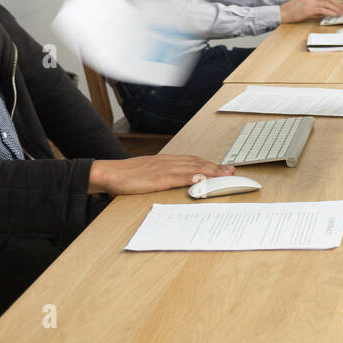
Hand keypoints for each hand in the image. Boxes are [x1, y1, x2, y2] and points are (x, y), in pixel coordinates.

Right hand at [88, 155, 233, 194]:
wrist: (110, 173)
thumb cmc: (126, 175)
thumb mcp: (148, 173)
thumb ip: (162, 176)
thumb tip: (175, 181)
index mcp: (166, 161)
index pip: (193, 161)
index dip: (210, 164)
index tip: (223, 168)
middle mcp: (169, 162)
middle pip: (198, 163)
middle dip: (217, 167)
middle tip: (232, 172)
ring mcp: (165, 169)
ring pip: (194, 168)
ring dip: (212, 171)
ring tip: (226, 175)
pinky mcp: (159, 178)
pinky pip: (181, 177)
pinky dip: (195, 178)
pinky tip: (205, 180)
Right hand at [281, 0, 342, 21]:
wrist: (283, 12)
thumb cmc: (294, 9)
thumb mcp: (307, 3)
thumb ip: (317, 3)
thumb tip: (330, 8)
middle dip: (340, 3)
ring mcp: (310, 2)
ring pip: (328, 3)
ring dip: (337, 8)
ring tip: (341, 13)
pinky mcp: (308, 9)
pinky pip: (322, 10)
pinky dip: (330, 12)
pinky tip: (334, 15)